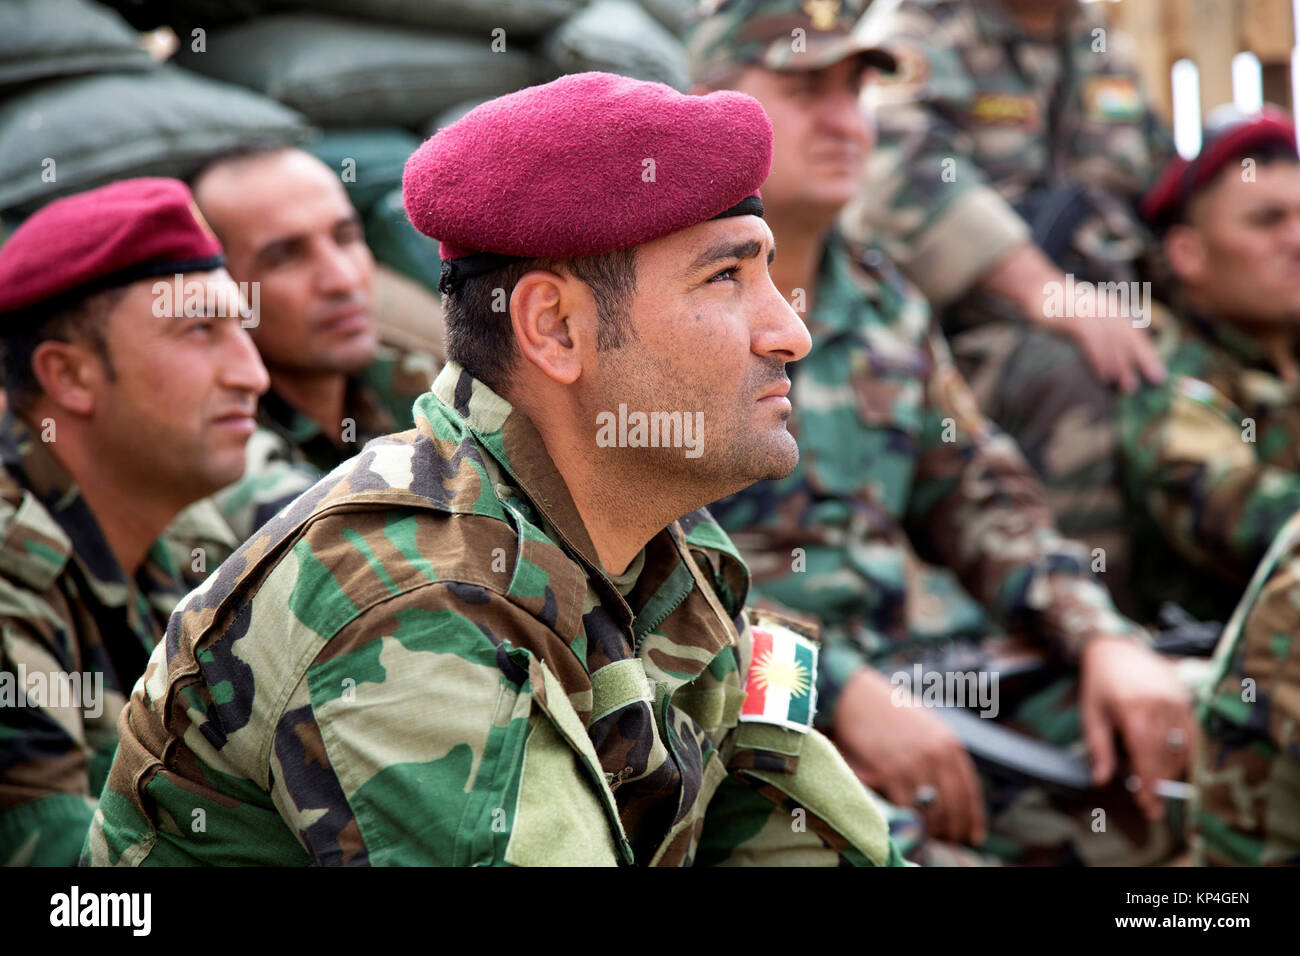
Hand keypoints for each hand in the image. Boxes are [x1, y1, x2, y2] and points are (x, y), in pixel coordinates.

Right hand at [833, 667, 987, 844]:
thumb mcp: (926, 727)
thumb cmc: (889, 711)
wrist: (857, 696)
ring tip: (928, 834)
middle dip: (954, 828)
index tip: (974, 835)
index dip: (973, 817)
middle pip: (954, 805)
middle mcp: (937, 754)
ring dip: (931, 827)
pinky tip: (908, 823)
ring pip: (931, 809)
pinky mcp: (891, 769)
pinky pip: (906, 805)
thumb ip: (940, 754)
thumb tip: (949, 790)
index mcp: (950, 743)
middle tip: (950, 840)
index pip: (969, 790)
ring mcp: (914, 762)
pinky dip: (909, 818)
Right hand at [1037, 308, 1164, 394]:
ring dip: (1121, 365)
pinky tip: (1104, 376)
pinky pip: (1093, 341)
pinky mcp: (1075, 317)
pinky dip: (1100, 359)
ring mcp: (1091, 312)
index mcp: (1113, 310)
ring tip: (1128, 386)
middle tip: (1153, 380)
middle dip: (1143, 360)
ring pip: (1112, 341)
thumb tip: (1111, 367)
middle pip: (1130, 338)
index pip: (1135, 334)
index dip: (1148, 355)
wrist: (1037, 289)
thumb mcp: (1086, 321)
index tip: (1157, 375)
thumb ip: (1100, 339)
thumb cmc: (1061, 309)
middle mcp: (1106, 309)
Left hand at [1079, 636, 1194, 820]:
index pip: (1144, 757)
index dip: (1148, 785)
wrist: (1116, 649)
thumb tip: (1100, 780)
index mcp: (1133, 709)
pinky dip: (1184, 753)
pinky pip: (1191, 733)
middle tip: (1153, 806)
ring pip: (1181, 747)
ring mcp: (1176, 700)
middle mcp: (1159, 705)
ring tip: (1159, 787)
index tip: (1147, 807)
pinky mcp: (1186, 698)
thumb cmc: (1100, 684)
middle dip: (1159, 784)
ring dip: (1172, 771)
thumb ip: (1098, 749)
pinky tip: (1173, 765)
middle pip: (1164, 756)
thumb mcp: (1091, 715)